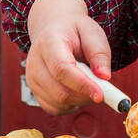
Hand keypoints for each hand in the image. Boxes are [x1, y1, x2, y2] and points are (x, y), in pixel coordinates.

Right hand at [25, 0, 113, 114]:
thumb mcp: (91, 33)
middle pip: (59, 92)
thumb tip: (105, 77)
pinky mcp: (34, 91)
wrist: (52, 29)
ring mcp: (32, 79)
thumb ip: (99, 53)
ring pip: (58, 103)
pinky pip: (55, 109)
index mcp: (48, 43)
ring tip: (88, 82)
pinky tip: (77, 90)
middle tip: (103, 89)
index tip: (101, 95)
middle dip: (85, 96)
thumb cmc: (74, 31)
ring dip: (80, 100)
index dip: (82, 85)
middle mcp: (35, 63)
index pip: (62, 70)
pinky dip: (71, 105)